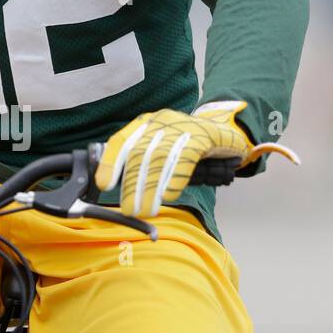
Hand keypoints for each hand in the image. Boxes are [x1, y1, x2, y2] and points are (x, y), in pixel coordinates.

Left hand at [94, 100, 298, 216]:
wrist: (229, 131)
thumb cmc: (190, 145)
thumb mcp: (164, 147)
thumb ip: (143, 162)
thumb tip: (121, 189)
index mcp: (147, 123)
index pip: (121, 140)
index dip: (111, 163)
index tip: (103, 185)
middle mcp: (161, 121)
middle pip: (140, 154)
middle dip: (133, 185)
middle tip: (130, 210)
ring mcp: (182, 126)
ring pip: (160, 159)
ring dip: (151, 188)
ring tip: (146, 211)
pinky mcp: (203, 135)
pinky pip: (184, 158)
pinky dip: (174, 180)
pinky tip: (169, 197)